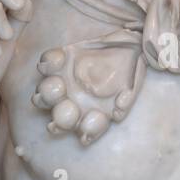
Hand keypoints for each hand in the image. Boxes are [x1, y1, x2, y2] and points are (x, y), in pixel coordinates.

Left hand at [32, 30, 145, 145]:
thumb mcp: (134, 84)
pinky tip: (60, 59)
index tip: (85, 136)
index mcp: (93, 113)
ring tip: (58, 85)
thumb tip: (116, 114)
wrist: (128, 43)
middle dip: (59, 119)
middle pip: (59, 117)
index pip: (87, 130)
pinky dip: (49, 63)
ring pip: (45, 94)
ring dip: (47, 93)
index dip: (86, 134)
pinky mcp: (60, 62)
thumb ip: (127, 99)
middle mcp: (74, 102)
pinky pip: (47, 64)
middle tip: (64, 114)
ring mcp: (64, 83)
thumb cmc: (132, 68)